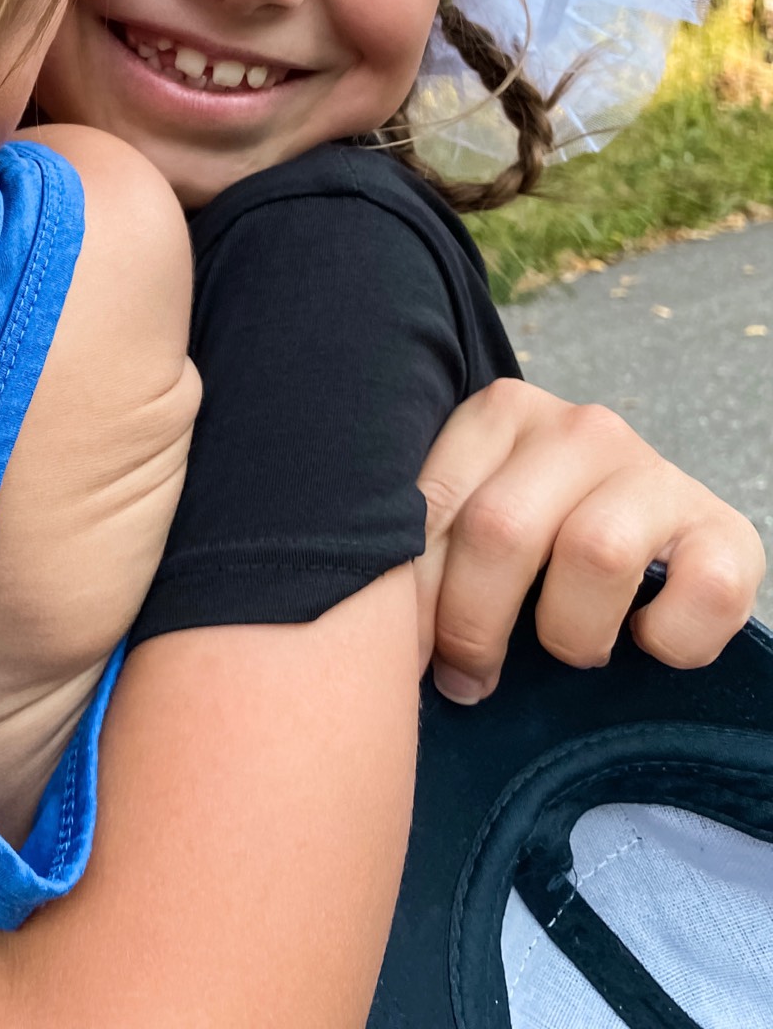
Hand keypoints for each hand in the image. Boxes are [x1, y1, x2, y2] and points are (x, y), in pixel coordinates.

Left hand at [414, 378, 765, 702]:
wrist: (649, 535)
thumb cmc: (533, 537)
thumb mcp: (470, 518)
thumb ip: (424, 543)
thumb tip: (365, 626)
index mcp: (500, 414)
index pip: (431, 504)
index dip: (410, 596)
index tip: (399, 656)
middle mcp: (579, 428)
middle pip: (502, 530)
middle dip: (473, 625)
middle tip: (469, 676)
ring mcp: (654, 472)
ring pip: (595, 554)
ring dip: (568, 632)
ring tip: (564, 652)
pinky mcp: (725, 529)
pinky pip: (702, 593)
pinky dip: (670, 640)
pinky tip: (643, 640)